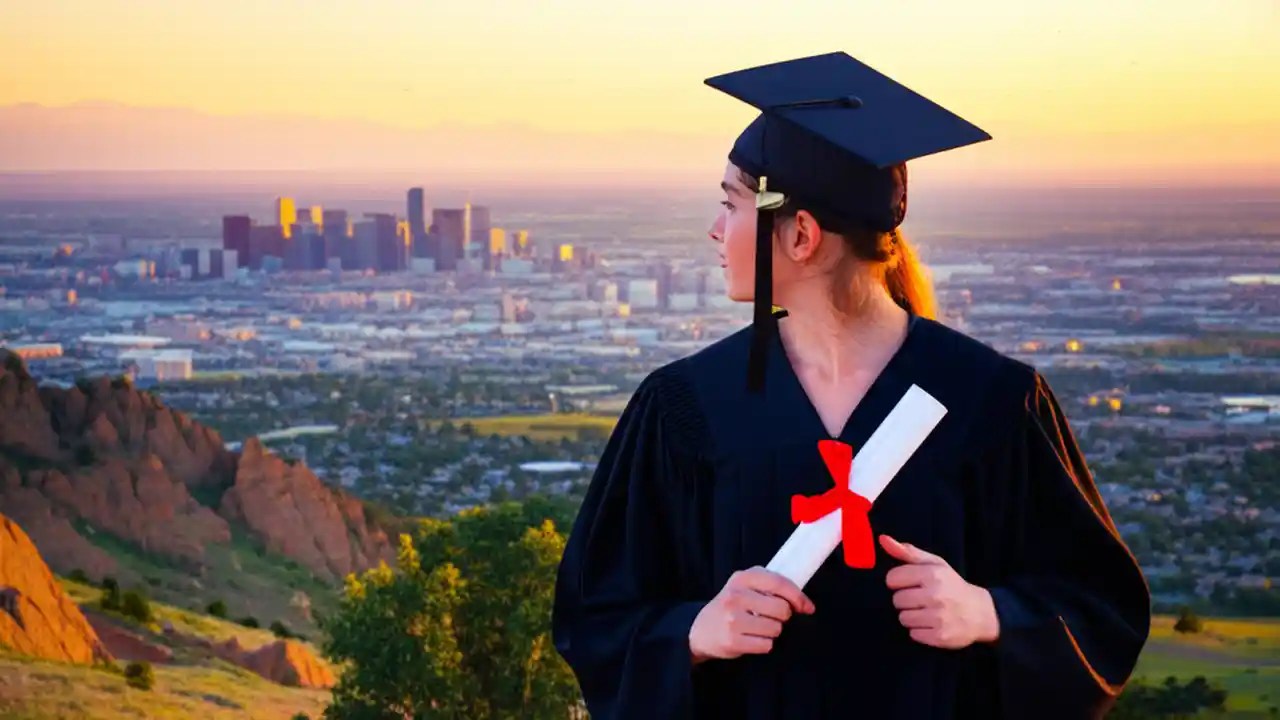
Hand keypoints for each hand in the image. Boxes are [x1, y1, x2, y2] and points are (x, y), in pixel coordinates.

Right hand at [689, 566, 814, 663]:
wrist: (699, 630)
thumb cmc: (730, 607)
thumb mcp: (744, 587)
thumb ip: (770, 587)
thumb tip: (805, 603)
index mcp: (742, 578)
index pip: (779, 583)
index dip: (798, 596)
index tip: (807, 607)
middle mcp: (736, 596)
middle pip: (782, 609)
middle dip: (783, 616)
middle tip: (770, 617)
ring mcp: (733, 619)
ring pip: (776, 629)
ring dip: (772, 631)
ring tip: (756, 628)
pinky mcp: (732, 640)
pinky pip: (766, 645)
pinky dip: (763, 644)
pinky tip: (750, 638)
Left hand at [881, 535, 999, 648]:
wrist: (981, 613)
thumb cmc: (952, 586)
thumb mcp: (934, 564)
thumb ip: (908, 552)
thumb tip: (882, 539)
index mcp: (932, 574)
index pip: (892, 578)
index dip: (898, 582)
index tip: (910, 584)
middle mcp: (935, 595)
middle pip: (897, 600)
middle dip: (906, 600)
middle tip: (921, 600)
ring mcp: (938, 618)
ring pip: (903, 618)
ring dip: (912, 617)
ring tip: (927, 612)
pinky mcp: (940, 637)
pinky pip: (913, 635)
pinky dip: (920, 632)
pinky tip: (932, 625)